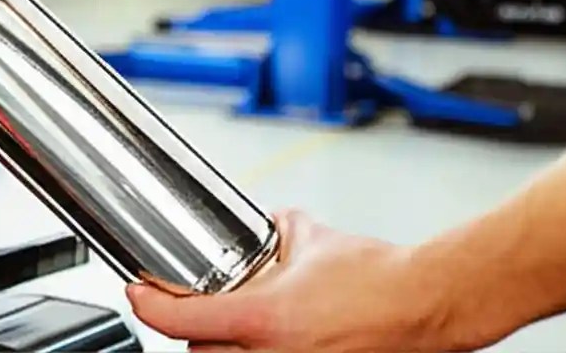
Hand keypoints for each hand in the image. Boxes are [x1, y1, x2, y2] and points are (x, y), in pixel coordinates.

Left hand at [125, 210, 473, 352]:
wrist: (426, 304)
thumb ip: (277, 231)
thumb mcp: (312, 239)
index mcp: (264, 319)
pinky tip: (262, 339)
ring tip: (228, 325)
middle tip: (187, 306)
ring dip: (219, 347)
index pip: (181, 320)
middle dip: (189, 330)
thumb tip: (264, 224)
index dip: (149, 305)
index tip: (139, 292)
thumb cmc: (379, 278)